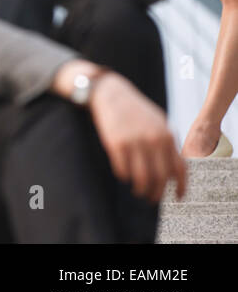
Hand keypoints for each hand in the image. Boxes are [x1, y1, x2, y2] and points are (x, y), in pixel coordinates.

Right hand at [83, 70, 186, 202]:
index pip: (180, 168)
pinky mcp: (116, 144)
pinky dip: (124, 177)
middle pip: (161, 177)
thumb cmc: (135, 110)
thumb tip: (175, 170)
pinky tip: (124, 176)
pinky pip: (123, 170)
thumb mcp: (158, 121)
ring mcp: (134, 142)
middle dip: (157, 193)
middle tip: (152, 199)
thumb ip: (167, 142)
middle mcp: (153, 140)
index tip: (178, 198)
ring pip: (142, 178)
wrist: (111, 93)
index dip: (181, 187)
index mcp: (166, 135)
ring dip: (141, 189)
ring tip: (138, 191)